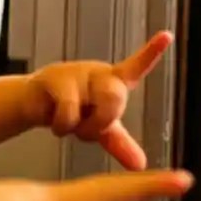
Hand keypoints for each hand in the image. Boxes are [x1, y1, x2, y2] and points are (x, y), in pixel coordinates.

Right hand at [24, 31, 172, 169]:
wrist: (33, 105)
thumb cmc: (72, 111)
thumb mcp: (101, 130)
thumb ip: (121, 145)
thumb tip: (140, 165)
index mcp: (113, 82)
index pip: (136, 66)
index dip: (151, 51)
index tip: (166, 35)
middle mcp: (96, 74)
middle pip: (115, 97)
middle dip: (103, 121)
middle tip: (90, 130)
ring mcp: (74, 74)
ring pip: (88, 108)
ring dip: (79, 128)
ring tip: (68, 124)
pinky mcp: (52, 78)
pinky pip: (66, 112)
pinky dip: (62, 127)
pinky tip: (54, 122)